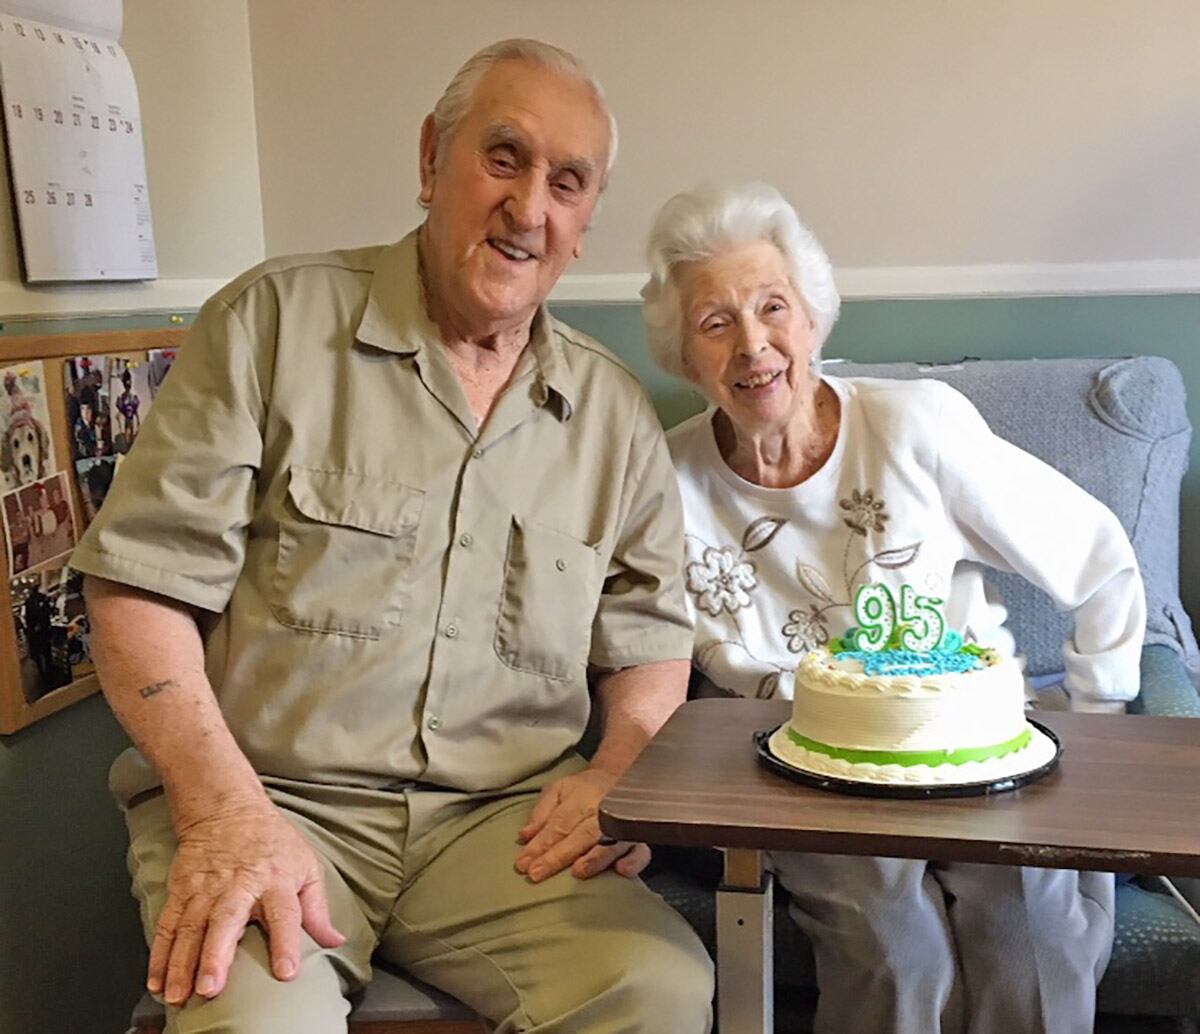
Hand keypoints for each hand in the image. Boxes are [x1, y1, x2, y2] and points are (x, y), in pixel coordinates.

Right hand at [149, 799, 344, 1004]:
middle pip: (227, 920)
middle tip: (211, 988)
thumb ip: (317, 910)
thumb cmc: (273, 842)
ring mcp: (206, 887)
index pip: (285, 913)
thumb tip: (335, 942)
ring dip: (182, 964)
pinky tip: (157, 981)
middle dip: (216, 955)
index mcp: (276, 880)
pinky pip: (168, 924)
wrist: (228, 808)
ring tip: (178, 995)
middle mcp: (240, 885)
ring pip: (191, 928)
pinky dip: (160, 954)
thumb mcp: (306, 867)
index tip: (286, 973)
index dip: (286, 943)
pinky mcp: (182, 889)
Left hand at [515, 767, 651, 881]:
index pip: (559, 823)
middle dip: (559, 856)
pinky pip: (641, 851)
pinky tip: (621, 871)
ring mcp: (623, 826)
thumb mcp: (558, 790)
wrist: (618, 778)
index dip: (540, 844)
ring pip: (611, 843)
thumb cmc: (582, 790)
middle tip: (537, 873)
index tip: (523, 864)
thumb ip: (541, 813)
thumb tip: (524, 837)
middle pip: (581, 835)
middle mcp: (603, 811)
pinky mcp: (639, 839)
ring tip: (578, 872)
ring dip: (596, 858)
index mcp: (581, 797)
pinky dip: (633, 861)